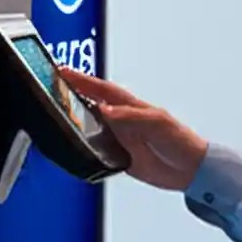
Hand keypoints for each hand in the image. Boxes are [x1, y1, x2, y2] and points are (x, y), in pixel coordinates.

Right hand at [58, 68, 207, 190]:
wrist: (190, 171)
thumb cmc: (180, 141)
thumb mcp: (157, 124)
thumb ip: (131, 117)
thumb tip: (105, 111)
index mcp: (132, 107)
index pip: (102, 89)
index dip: (82, 80)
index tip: (63, 71)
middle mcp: (123, 120)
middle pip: (91, 103)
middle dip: (72, 94)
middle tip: (51, 87)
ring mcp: (120, 138)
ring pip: (91, 125)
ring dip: (74, 119)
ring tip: (55, 114)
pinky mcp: (119, 157)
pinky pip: (96, 149)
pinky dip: (82, 146)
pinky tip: (72, 146)